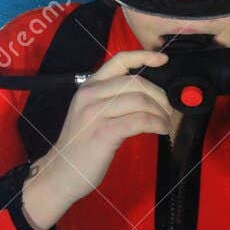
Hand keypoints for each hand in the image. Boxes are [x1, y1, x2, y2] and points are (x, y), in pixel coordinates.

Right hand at [21, 49, 174, 229]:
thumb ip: (112, 98)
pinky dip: (157, 124)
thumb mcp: (91, 113)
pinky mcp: (104, 132)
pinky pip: (140, 120)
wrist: (61, 172)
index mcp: (89, 86)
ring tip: (165, 123)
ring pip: (141, 101)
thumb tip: (146, 94)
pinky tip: (161, 130)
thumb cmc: (81, 145)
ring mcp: (96, 113)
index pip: (119, 61)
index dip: (144, 56)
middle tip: (168, 110)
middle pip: (137, 82)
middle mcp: (90, 94)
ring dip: (160, 112)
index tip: (163, 60)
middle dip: (159, 95)